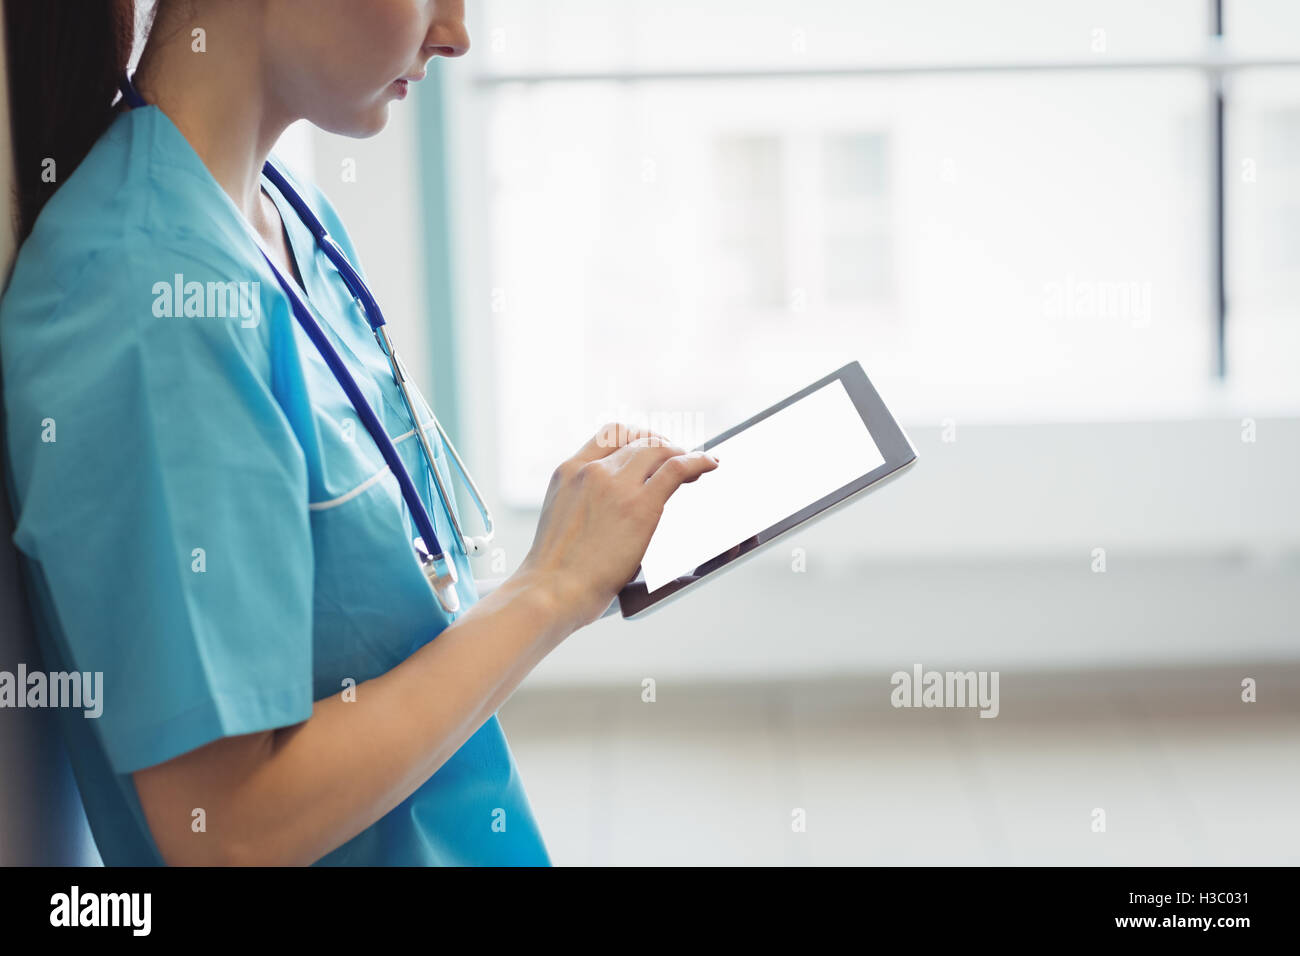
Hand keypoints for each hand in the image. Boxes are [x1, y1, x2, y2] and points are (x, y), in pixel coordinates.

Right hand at [516, 423, 719, 631]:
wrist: (551, 591)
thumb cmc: (555, 573)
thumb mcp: (562, 519)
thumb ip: (585, 502)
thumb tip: (611, 511)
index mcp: (568, 471)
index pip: (610, 434)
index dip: (638, 436)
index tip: (652, 446)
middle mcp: (592, 470)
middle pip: (639, 440)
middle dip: (664, 445)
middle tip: (680, 458)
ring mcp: (616, 484)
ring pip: (659, 449)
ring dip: (682, 453)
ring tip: (697, 465)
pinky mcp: (641, 505)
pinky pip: (677, 468)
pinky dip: (698, 461)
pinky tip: (709, 465)